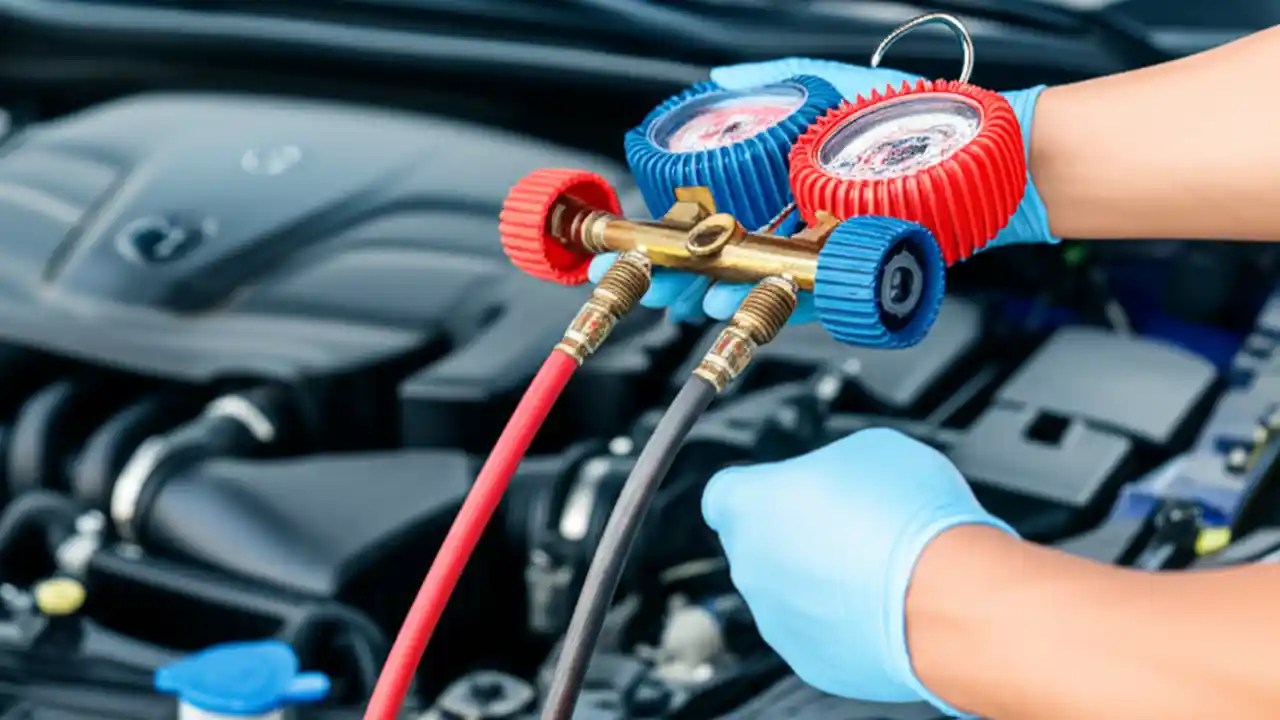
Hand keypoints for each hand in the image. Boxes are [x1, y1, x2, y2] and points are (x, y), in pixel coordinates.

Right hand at [600, 59, 1053, 322]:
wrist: (998, 153)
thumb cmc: (929, 117)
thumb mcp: (842, 85)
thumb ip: (782, 81)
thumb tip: (721, 76)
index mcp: (790, 180)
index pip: (719, 209)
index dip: (675, 227)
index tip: (639, 240)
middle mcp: (805, 218)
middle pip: (730, 253)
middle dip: (683, 274)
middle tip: (647, 284)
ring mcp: (833, 249)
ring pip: (765, 279)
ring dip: (722, 295)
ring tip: (692, 299)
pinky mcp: (866, 274)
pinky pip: (819, 299)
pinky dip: (782, 306)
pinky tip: (747, 307)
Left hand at [701, 429, 1014, 714]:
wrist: (949, 597)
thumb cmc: (909, 517)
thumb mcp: (870, 448)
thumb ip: (828, 464)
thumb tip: (830, 478)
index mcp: (749, 505)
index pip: (724, 493)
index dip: (758, 488)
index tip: (785, 488)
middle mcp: (750, 567)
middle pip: (760, 544)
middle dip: (796, 533)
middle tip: (850, 522)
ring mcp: (777, 620)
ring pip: (789, 591)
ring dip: (821, 578)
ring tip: (878, 565)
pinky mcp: (810, 662)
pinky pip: (818, 632)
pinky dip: (843, 621)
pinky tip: (885, 605)